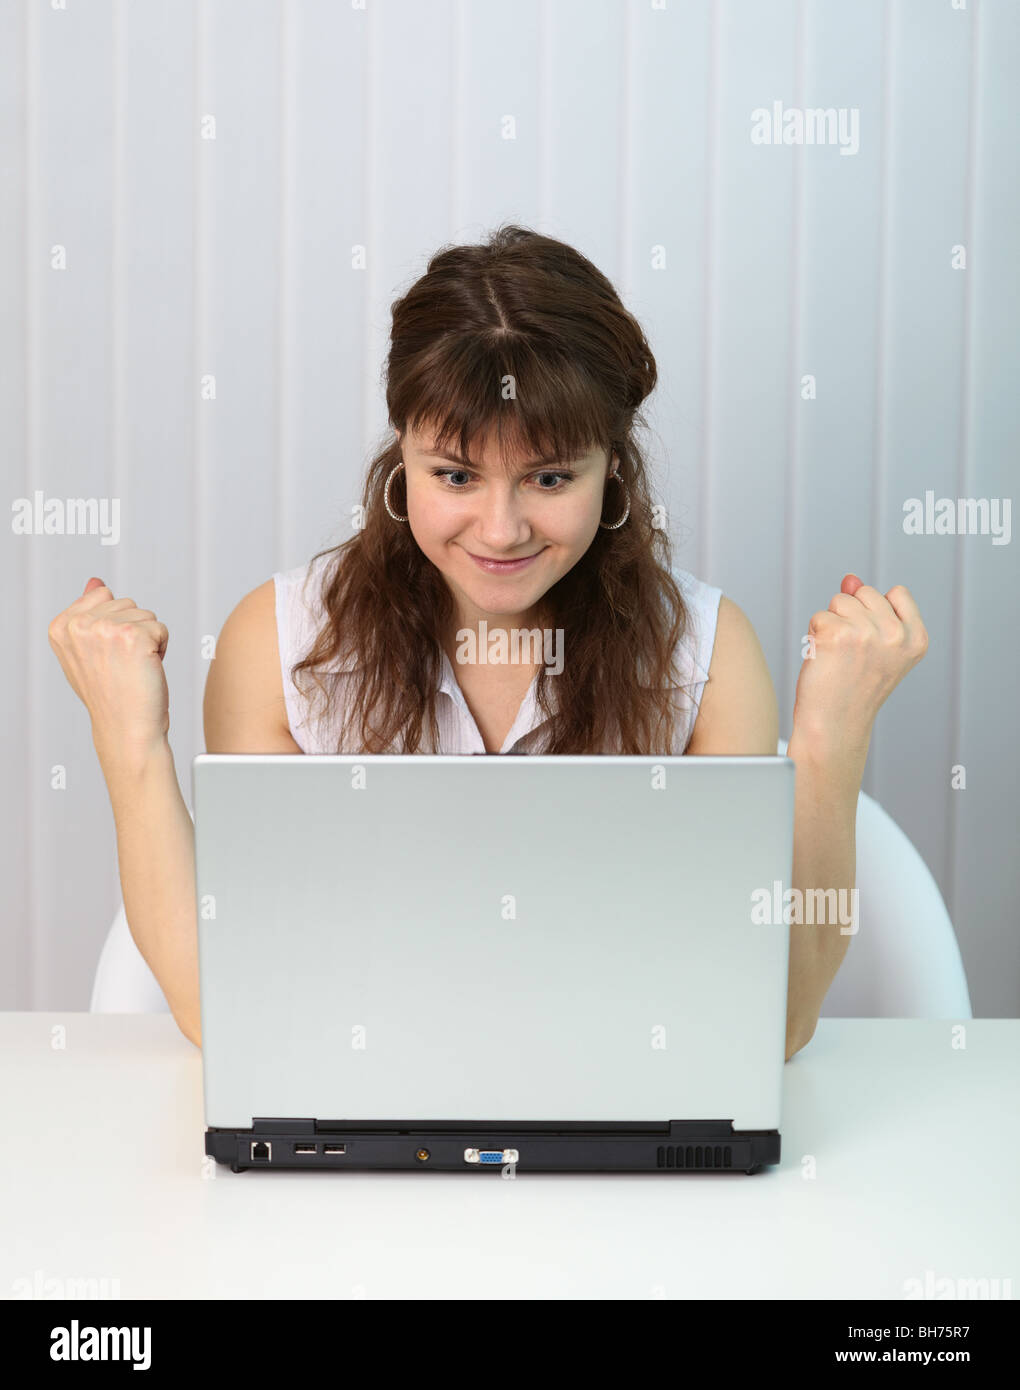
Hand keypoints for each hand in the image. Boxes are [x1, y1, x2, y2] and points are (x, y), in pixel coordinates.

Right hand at [48, 578, 171, 760]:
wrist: (126, 729)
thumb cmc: (111, 694)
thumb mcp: (89, 652)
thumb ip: (88, 614)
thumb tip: (96, 582)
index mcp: (60, 627)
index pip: (102, 595)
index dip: (115, 625)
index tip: (106, 655)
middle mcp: (79, 625)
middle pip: (126, 603)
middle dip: (134, 631)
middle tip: (123, 665)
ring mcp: (104, 629)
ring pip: (146, 615)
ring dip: (149, 641)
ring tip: (133, 668)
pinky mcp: (133, 635)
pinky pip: (161, 628)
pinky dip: (162, 649)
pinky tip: (146, 670)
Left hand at [792, 574, 928, 754]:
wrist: (834, 725)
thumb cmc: (853, 688)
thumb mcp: (876, 647)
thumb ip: (870, 608)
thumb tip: (850, 578)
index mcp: (916, 638)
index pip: (897, 593)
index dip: (877, 613)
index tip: (873, 646)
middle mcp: (896, 634)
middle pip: (864, 592)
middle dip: (851, 616)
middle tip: (851, 655)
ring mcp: (866, 632)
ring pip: (839, 600)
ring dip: (831, 625)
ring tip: (838, 658)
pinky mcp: (835, 633)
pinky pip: (818, 616)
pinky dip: (814, 637)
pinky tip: (824, 661)